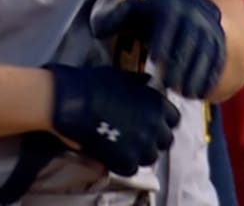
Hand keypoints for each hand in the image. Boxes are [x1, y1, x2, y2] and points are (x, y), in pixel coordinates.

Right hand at [0, 64, 179, 203]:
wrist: (70, 102)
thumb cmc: (92, 84)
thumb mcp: (121, 75)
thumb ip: (139, 82)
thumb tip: (149, 81)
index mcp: (157, 103)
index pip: (174, 118)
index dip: (161, 120)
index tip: (150, 121)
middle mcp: (155, 125)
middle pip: (165, 140)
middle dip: (153, 138)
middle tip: (136, 134)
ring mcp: (142, 145)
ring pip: (150, 156)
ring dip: (139, 152)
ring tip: (123, 145)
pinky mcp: (126, 161)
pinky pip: (132, 168)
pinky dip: (123, 163)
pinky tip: (112, 153)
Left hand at [95, 0, 226, 98]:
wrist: (190, 3)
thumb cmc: (154, 13)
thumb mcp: (135, 11)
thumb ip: (116, 20)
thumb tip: (97, 32)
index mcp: (171, 8)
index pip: (168, 26)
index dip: (163, 43)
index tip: (155, 62)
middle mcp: (194, 18)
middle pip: (189, 44)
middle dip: (180, 65)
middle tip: (168, 85)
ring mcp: (210, 31)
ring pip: (206, 55)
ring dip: (196, 75)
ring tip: (183, 93)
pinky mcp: (219, 44)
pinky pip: (218, 62)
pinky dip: (210, 78)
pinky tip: (198, 94)